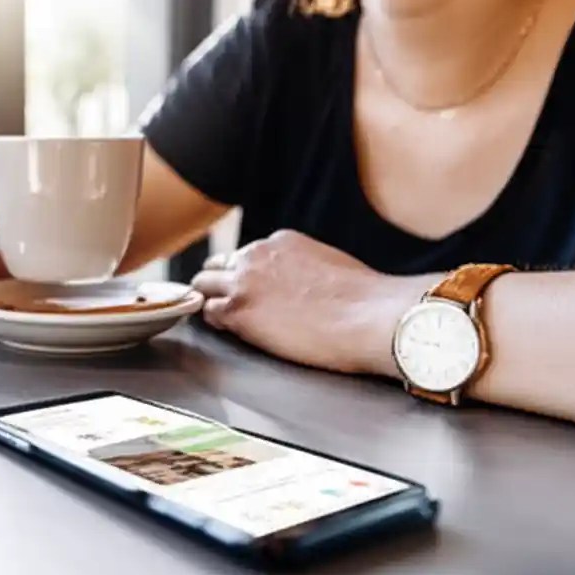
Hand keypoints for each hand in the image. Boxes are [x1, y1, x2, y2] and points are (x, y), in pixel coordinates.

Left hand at [191, 230, 423, 375]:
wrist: (371, 317)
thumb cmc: (365, 300)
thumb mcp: (330, 266)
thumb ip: (302, 269)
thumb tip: (301, 287)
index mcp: (280, 242)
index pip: (246, 256)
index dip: (244, 275)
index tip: (250, 290)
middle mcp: (256, 255)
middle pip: (217, 267)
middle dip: (219, 284)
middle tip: (225, 303)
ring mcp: (243, 282)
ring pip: (203, 286)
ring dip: (210, 301)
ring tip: (218, 318)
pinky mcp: (237, 312)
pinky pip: (208, 313)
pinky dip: (214, 322)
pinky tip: (227, 332)